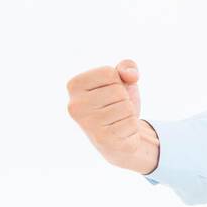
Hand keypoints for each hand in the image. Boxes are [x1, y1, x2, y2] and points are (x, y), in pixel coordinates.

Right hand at [66, 59, 160, 174]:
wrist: (120, 137)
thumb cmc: (118, 104)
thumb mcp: (123, 80)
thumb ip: (127, 67)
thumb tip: (130, 75)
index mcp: (74, 85)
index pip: (108, 72)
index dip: (118, 82)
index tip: (109, 93)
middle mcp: (75, 105)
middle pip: (118, 90)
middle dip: (124, 98)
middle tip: (115, 109)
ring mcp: (87, 123)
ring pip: (126, 107)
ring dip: (129, 113)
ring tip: (118, 120)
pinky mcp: (102, 139)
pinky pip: (131, 123)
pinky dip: (132, 127)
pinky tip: (121, 132)